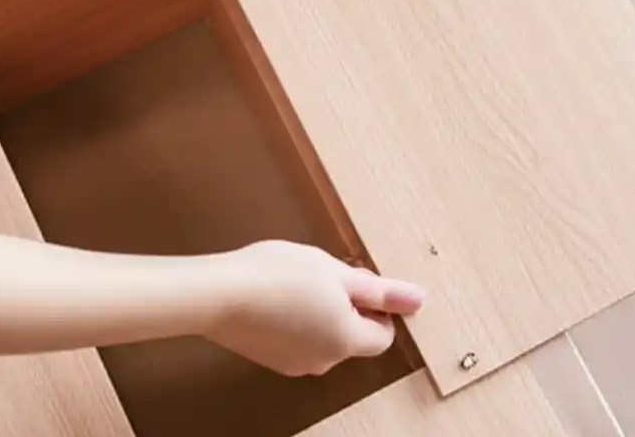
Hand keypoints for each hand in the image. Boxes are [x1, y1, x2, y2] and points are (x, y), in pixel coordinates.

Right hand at [206, 241, 424, 376]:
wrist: (218, 293)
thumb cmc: (275, 277)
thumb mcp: (337, 272)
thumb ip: (380, 290)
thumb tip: (416, 300)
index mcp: (346, 341)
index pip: (384, 335)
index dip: (377, 306)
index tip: (358, 281)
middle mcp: (323, 360)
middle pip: (353, 335)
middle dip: (347, 305)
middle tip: (324, 274)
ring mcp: (294, 363)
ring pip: (324, 335)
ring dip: (321, 311)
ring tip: (297, 281)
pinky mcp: (271, 357)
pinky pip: (298, 338)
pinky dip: (296, 319)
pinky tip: (279, 295)